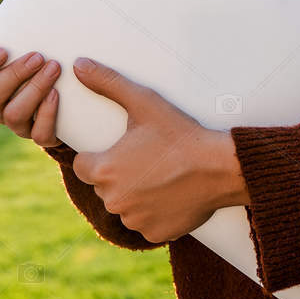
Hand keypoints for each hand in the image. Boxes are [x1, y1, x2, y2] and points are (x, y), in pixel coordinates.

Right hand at [0, 22, 60, 147]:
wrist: (66, 88)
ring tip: (53, 68)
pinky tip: (57, 94)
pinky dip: (47, 114)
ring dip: (34, 89)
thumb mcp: (11, 43)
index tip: (2, 51)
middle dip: (13, 75)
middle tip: (37, 56)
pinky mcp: (42, 135)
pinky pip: (39, 135)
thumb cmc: (31, 60)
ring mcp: (18, 124)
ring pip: (13, 115)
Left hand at [68, 57, 248, 244]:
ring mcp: (135, 220)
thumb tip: (79, 65)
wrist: (221, 167)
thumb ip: (108, 83)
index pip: (82, 166)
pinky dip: (155, 213)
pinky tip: (171, 195)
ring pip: (124, 206)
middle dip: (117, 175)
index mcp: (104, 171)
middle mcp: (114, 200)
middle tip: (146, 158)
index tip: (119, 149)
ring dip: (135, 195)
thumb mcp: (144, 103)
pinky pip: (146, 223)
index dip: (98, 156)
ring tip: (160, 175)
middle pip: (104, 186)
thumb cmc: (180, 134)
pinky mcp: (155, 234)